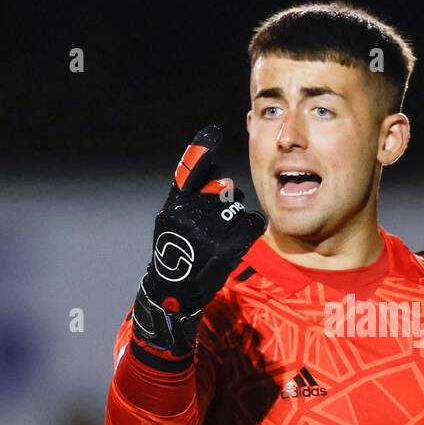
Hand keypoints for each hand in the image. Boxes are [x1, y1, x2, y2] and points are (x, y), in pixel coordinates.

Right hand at [132, 125, 266, 356]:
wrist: (174, 290)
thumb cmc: (177, 251)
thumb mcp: (172, 220)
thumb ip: (190, 196)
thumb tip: (219, 173)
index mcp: (173, 206)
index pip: (188, 170)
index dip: (201, 149)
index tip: (213, 134)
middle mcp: (189, 216)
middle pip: (223, 187)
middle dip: (224, 196)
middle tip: (215, 216)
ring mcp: (208, 233)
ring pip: (237, 205)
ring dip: (234, 216)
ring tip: (219, 234)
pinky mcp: (226, 248)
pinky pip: (251, 221)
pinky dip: (249, 226)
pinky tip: (239, 237)